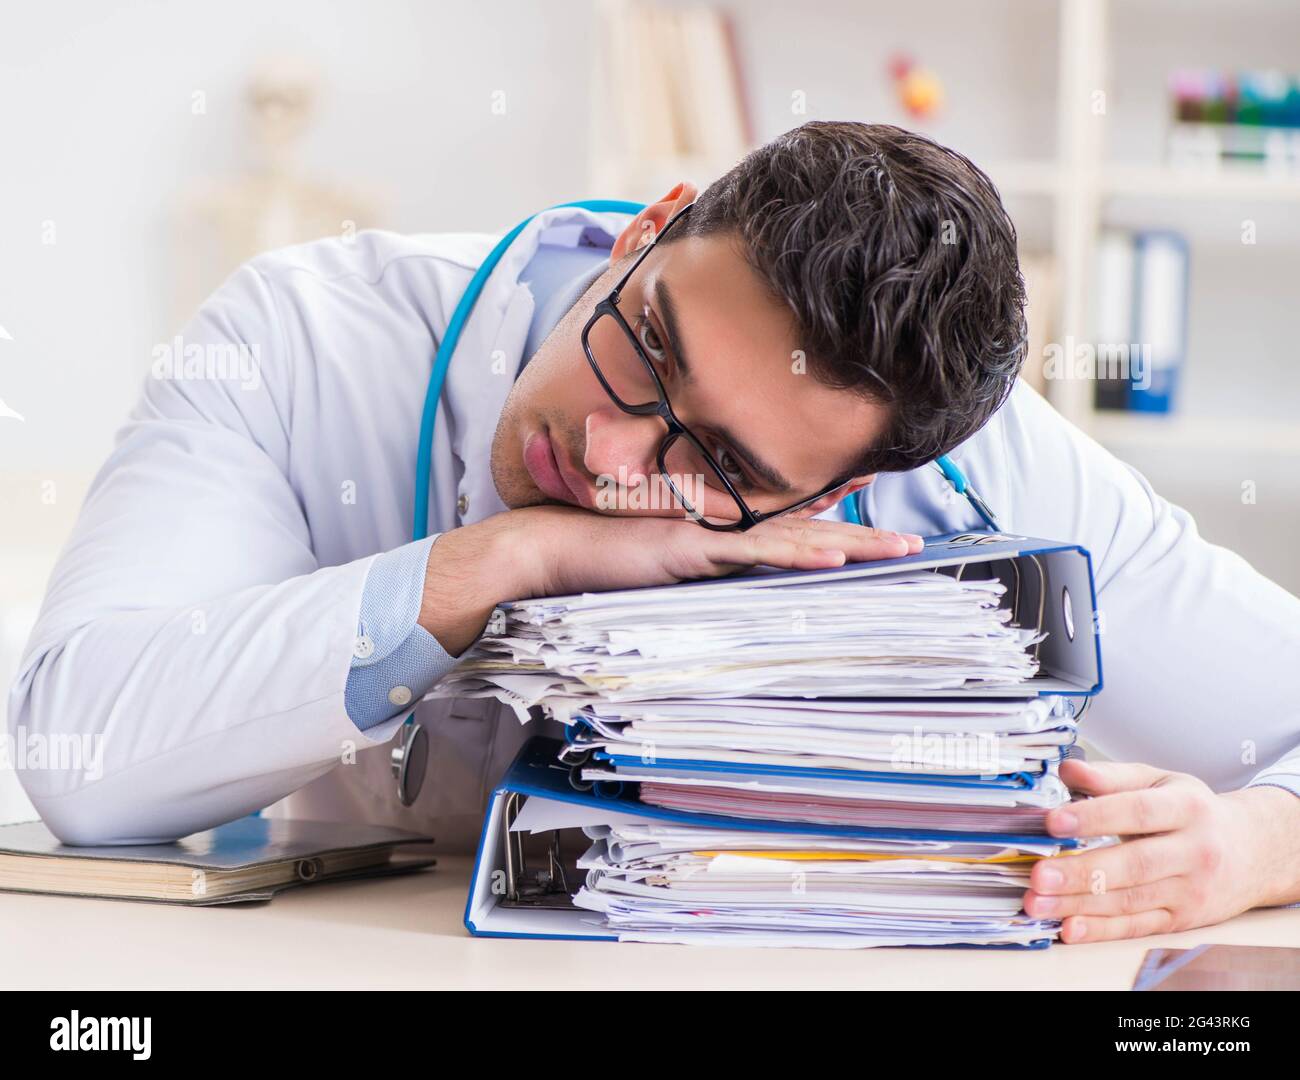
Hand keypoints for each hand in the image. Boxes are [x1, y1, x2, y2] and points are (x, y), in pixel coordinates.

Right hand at [419, 505, 921, 655]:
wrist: (545, 552)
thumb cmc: (591, 572)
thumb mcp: (655, 587)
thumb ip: (694, 591)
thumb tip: (727, 616)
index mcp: (716, 539)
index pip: (787, 538)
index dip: (831, 538)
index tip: (875, 542)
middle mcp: (719, 530)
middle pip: (803, 532)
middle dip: (861, 539)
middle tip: (912, 544)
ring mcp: (707, 534)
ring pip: (790, 536)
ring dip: (846, 542)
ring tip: (895, 547)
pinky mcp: (689, 546)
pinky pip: (751, 550)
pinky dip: (793, 553)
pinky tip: (830, 555)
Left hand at [1023, 759, 1299, 942]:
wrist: (1251, 852)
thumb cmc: (1194, 812)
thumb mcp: (1159, 782)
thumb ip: (1111, 777)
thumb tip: (1067, 769)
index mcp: (1186, 808)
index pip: (1138, 812)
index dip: (1095, 816)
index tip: (1053, 820)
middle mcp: (1193, 851)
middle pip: (1134, 864)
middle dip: (1081, 872)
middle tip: (1039, 874)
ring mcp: (1190, 891)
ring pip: (1130, 900)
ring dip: (1079, 905)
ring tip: (1038, 902)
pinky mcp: (1181, 920)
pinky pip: (1137, 926)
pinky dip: (1101, 930)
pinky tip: (1070, 927)